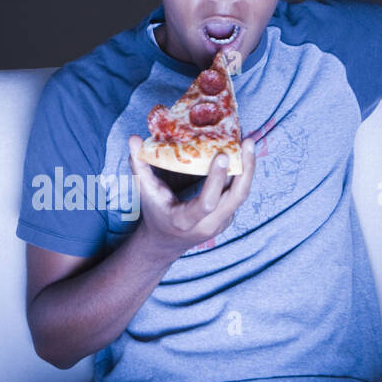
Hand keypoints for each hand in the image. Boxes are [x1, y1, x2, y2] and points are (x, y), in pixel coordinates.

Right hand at [127, 135, 256, 260]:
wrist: (165, 242)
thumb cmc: (155, 214)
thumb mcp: (145, 192)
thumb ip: (139, 165)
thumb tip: (133, 139)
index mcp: (186, 221)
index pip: (207, 203)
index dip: (216, 180)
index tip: (222, 155)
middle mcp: (208, 225)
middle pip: (236, 198)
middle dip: (246, 169)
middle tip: (247, 142)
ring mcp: (221, 222)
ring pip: (242, 195)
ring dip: (248, 168)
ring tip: (249, 143)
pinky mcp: (228, 216)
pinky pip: (238, 193)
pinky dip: (243, 174)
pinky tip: (243, 154)